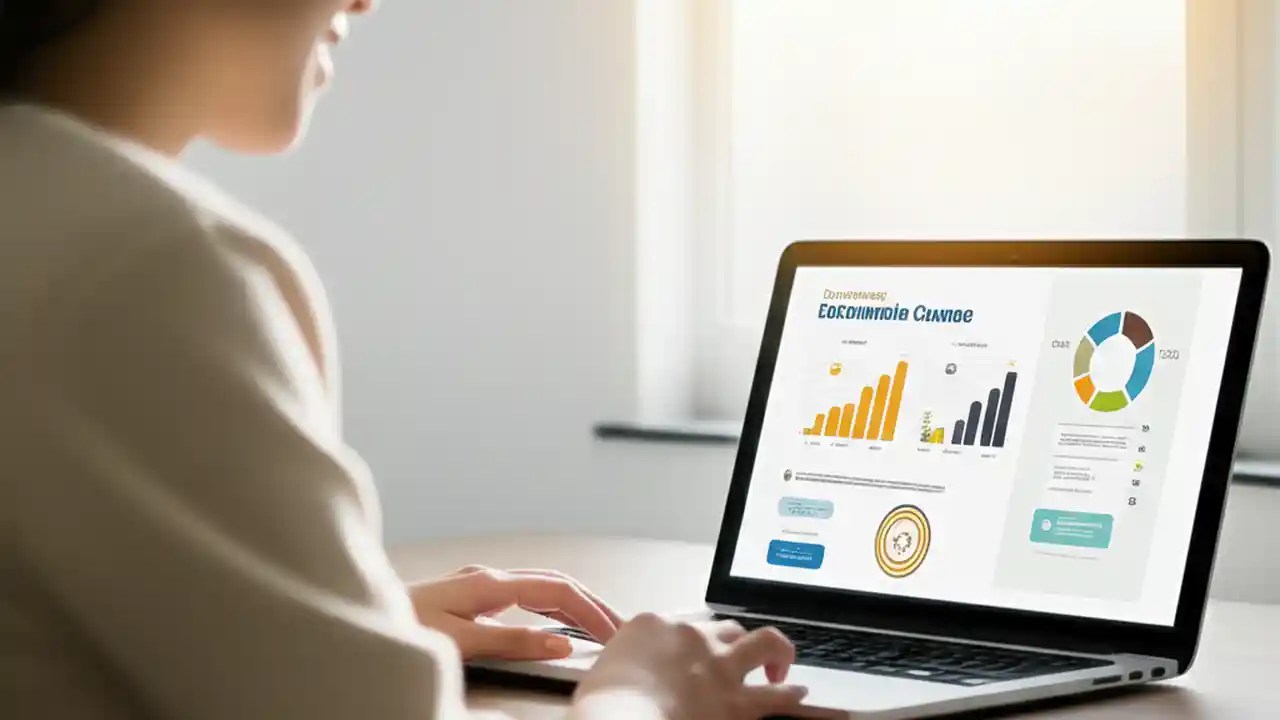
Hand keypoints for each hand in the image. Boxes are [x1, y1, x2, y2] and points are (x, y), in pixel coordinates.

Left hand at [408, 565, 621, 660]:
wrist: (359, 613)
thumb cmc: (403, 627)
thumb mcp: (461, 642)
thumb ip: (513, 642)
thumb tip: (562, 642)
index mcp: (489, 584)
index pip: (557, 591)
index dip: (591, 610)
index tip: (615, 632)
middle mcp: (486, 577)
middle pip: (554, 583)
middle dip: (590, 603)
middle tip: (619, 628)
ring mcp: (477, 584)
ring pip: (539, 587)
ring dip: (571, 604)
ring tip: (596, 625)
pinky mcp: (469, 595)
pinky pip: (522, 596)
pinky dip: (549, 607)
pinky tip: (553, 621)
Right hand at [572, 615, 807, 719]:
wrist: (622, 719)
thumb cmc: (602, 702)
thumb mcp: (604, 667)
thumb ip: (626, 660)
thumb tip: (627, 669)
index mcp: (654, 624)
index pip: (685, 619)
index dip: (696, 634)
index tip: (697, 645)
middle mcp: (692, 635)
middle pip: (727, 627)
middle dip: (736, 640)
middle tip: (738, 655)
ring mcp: (718, 665)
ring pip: (763, 643)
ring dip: (776, 652)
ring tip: (781, 664)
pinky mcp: (736, 701)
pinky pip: (775, 694)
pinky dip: (789, 692)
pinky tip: (797, 693)